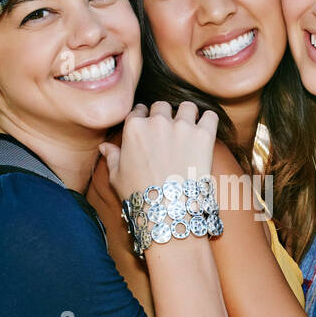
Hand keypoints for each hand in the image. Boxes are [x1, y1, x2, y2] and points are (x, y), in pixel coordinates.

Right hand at [101, 100, 218, 200]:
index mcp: (134, 128)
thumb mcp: (117, 177)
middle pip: (162, 106)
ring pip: (187, 106)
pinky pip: (210, 116)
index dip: (144, 118)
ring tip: (189, 128)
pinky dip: (209, 121)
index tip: (149, 127)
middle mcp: (157, 122)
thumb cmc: (139, 196)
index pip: (139, 110)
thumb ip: (112, 157)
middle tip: (169, 131)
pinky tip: (205, 131)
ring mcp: (182, 127)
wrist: (169, 210)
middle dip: (165, 115)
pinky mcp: (204, 135)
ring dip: (188, 115)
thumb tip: (105, 147)